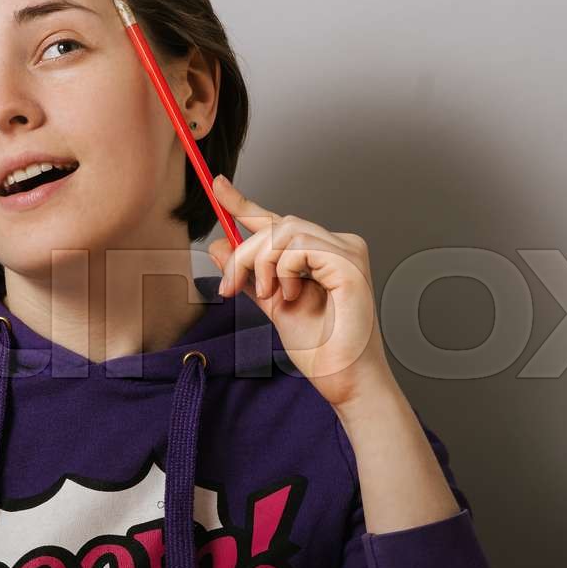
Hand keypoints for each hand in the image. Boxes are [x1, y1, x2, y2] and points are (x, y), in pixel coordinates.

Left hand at [205, 174, 396, 411]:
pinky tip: (292, 294)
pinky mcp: (349, 263)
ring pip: (284, 231)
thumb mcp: (273, 305)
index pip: (279, 222)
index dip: (245, 203)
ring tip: (271, 295)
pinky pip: (299, 246)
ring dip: (262, 264)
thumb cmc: (321, 349)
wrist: (345, 380)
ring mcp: (348, 252)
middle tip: (231, 286)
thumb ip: (249, 276)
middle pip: (277, 224)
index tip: (217, 187)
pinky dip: (284, 270)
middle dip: (244, 253)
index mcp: (323, 254)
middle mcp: (340, 246)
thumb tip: (219, 246)